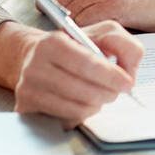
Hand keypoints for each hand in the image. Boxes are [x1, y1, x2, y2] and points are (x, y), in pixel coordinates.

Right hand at [13, 20, 144, 128]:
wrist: (35, 57)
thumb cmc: (74, 47)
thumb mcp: (101, 34)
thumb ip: (124, 47)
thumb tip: (128, 75)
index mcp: (53, 43)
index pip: (86, 64)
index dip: (111, 76)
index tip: (127, 83)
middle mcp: (35, 66)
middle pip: (83, 90)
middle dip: (108, 93)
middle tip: (116, 91)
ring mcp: (28, 88)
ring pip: (76, 108)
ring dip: (96, 104)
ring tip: (99, 95)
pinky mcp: (25, 108)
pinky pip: (65, 119)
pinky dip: (82, 114)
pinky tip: (82, 103)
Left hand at [46, 0, 154, 31]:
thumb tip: (48, 13)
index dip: (51, 11)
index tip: (58, 24)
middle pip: (58, 5)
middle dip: (62, 24)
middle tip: (72, 38)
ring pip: (70, 17)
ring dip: (75, 32)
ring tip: (86, 39)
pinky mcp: (111, 3)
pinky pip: (86, 24)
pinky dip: (87, 35)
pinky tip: (97, 39)